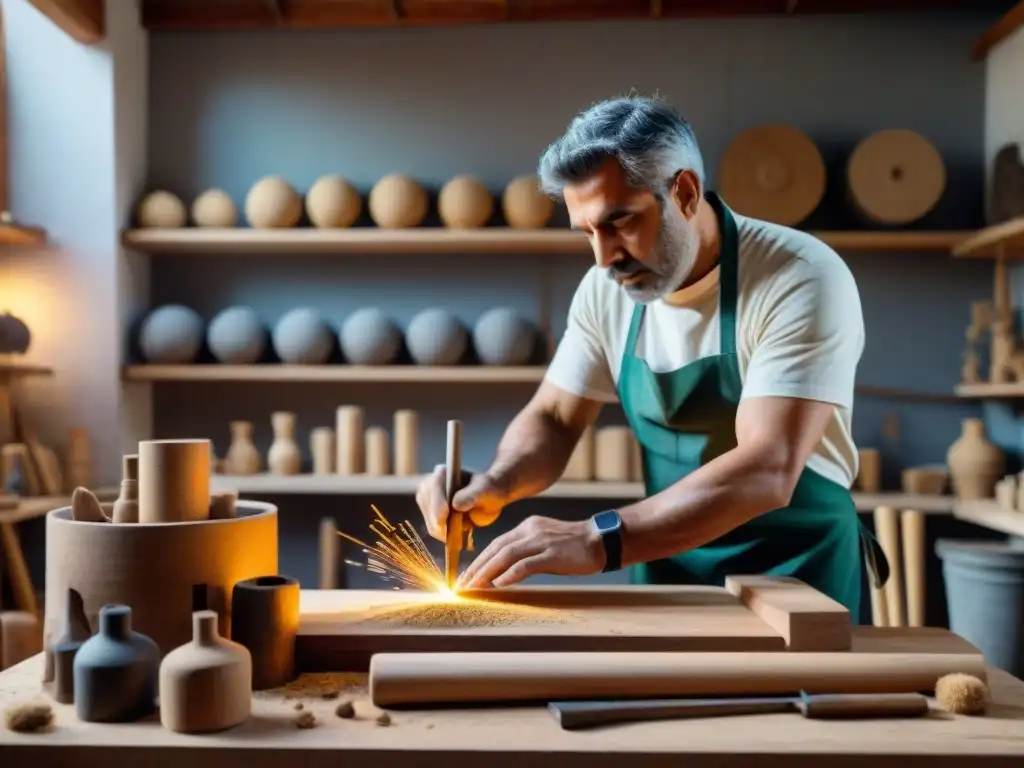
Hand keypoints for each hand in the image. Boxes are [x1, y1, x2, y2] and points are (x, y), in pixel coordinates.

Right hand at [415, 465, 506, 540]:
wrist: (488, 499)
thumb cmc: (488, 490)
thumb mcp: (485, 489)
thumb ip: (473, 494)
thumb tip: (456, 505)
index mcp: (443, 473)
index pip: (434, 487)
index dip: (437, 502)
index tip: (444, 517)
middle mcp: (431, 485)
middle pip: (428, 506)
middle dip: (439, 521)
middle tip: (456, 531)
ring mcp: (429, 501)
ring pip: (430, 520)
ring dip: (444, 530)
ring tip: (462, 529)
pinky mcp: (431, 516)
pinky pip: (434, 529)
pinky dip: (444, 535)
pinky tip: (457, 532)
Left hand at [456, 515, 604, 589]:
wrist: (601, 539)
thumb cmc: (574, 546)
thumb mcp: (545, 544)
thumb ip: (525, 553)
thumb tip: (503, 572)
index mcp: (527, 528)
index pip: (496, 544)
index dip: (479, 561)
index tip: (466, 578)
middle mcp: (530, 531)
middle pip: (495, 549)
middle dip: (476, 568)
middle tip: (461, 586)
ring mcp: (541, 541)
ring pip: (506, 556)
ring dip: (486, 572)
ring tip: (473, 588)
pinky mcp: (552, 554)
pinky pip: (526, 564)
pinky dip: (510, 574)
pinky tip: (498, 585)